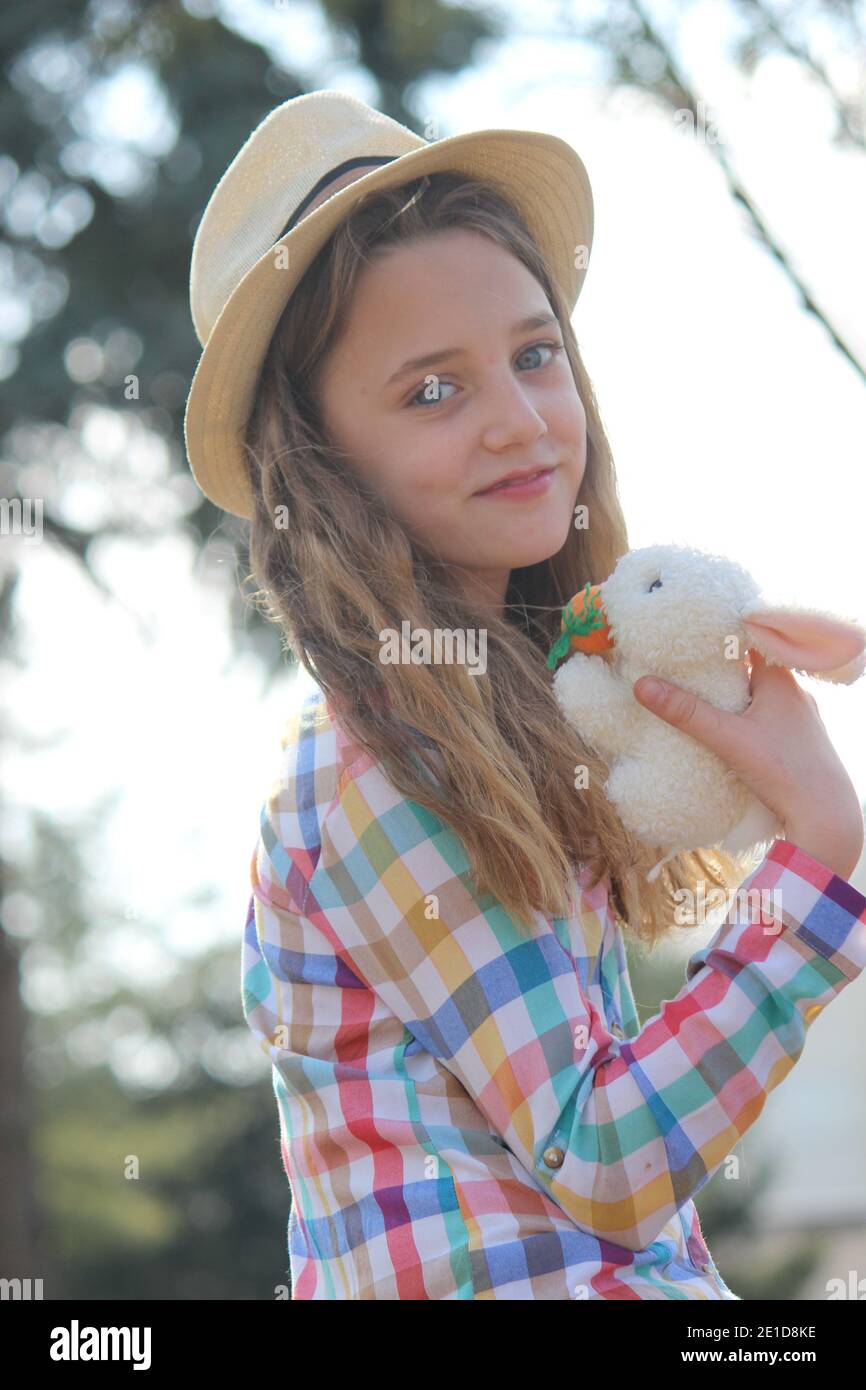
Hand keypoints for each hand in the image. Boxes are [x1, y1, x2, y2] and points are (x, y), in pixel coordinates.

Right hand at [633, 650, 863, 879]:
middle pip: (752, 668)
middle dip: (721, 667)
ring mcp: (800, 717)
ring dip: (735, 693)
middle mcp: (794, 692)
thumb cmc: (783, 770)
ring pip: (761, 694)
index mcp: (780, 680)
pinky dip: (747, 715)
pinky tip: (730, 728)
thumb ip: (686, 712)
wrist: (825, 815)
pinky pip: (769, 716)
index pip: (750, 640)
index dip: (722, 634)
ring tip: (701, 694)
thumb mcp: (727, 739)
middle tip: (685, 664)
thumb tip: (641, 684)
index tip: (692, 632)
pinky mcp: (800, 740)